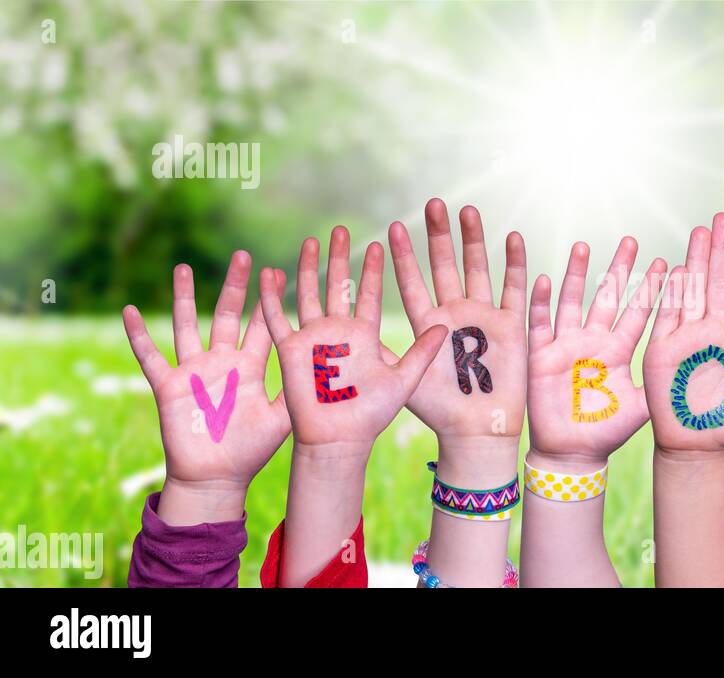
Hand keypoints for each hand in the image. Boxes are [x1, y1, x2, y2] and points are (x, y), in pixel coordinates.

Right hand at [122, 251, 290, 524]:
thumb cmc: (253, 451)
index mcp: (251, 367)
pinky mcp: (169, 387)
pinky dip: (138, 335)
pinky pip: (150, 357)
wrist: (217, 478)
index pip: (262, 325)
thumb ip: (300, 392)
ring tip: (183, 267)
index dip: (268, 300)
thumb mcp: (283, 418)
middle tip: (243, 255)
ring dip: (184, 298)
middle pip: (228, 315)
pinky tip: (130, 311)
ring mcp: (195, 371)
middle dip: (235, 286)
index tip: (278, 270)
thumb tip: (334, 373)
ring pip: (187, 325)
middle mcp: (223, 362)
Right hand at [259, 226, 446, 451]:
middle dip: (338, 258)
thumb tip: (444, 325)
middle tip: (340, 229)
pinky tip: (269, 273)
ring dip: (308, 269)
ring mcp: (312, 339)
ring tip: (310, 241)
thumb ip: (422, 352)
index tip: (379, 243)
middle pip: (337, 286)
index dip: (372, 270)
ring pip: (308, 295)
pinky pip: (278, 320)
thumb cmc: (372, 416)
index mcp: (364, 335)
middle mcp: (338, 332)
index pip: (368, 294)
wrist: (340, 441)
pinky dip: (271, 297)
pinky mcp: (290, 351)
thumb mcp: (405, 379)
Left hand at [387, 200, 526, 451]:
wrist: (477, 430)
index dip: (404, 256)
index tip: (393, 227)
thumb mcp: (404, 379)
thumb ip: (387, 349)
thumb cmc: (439, 410)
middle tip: (433, 204)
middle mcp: (455, 314)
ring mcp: (483, 316)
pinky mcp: (511, 325)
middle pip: (446, 266)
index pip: (412, 282)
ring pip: (478, 269)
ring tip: (467, 211)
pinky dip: (515, 265)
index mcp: (428, 323)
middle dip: (440, 236)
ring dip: (474, 240)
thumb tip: (350, 327)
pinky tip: (512, 238)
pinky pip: (513, 290)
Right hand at [527, 237, 666, 469]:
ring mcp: (567, 345)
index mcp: (619, 350)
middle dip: (619, 269)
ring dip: (577, 274)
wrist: (572, 453)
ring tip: (584, 246)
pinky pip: (540, 324)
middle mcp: (594, 341)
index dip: (651, 289)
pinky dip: (541, 302)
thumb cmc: (608, 431)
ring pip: (573, 300)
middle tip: (631, 241)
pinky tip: (544, 278)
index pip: (638, 312)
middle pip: (608, 297)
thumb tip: (698, 371)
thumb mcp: (642, 407)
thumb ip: (663, 385)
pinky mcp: (541, 355)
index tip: (666, 263)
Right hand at [643, 213, 723, 454]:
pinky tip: (675, 269)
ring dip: (696, 261)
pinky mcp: (662, 352)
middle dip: (720, 249)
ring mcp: (687, 339)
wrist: (695, 446)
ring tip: (700, 231)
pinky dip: (671, 294)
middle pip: (717, 282)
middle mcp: (713, 332)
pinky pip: (667, 318)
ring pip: (693, 292)